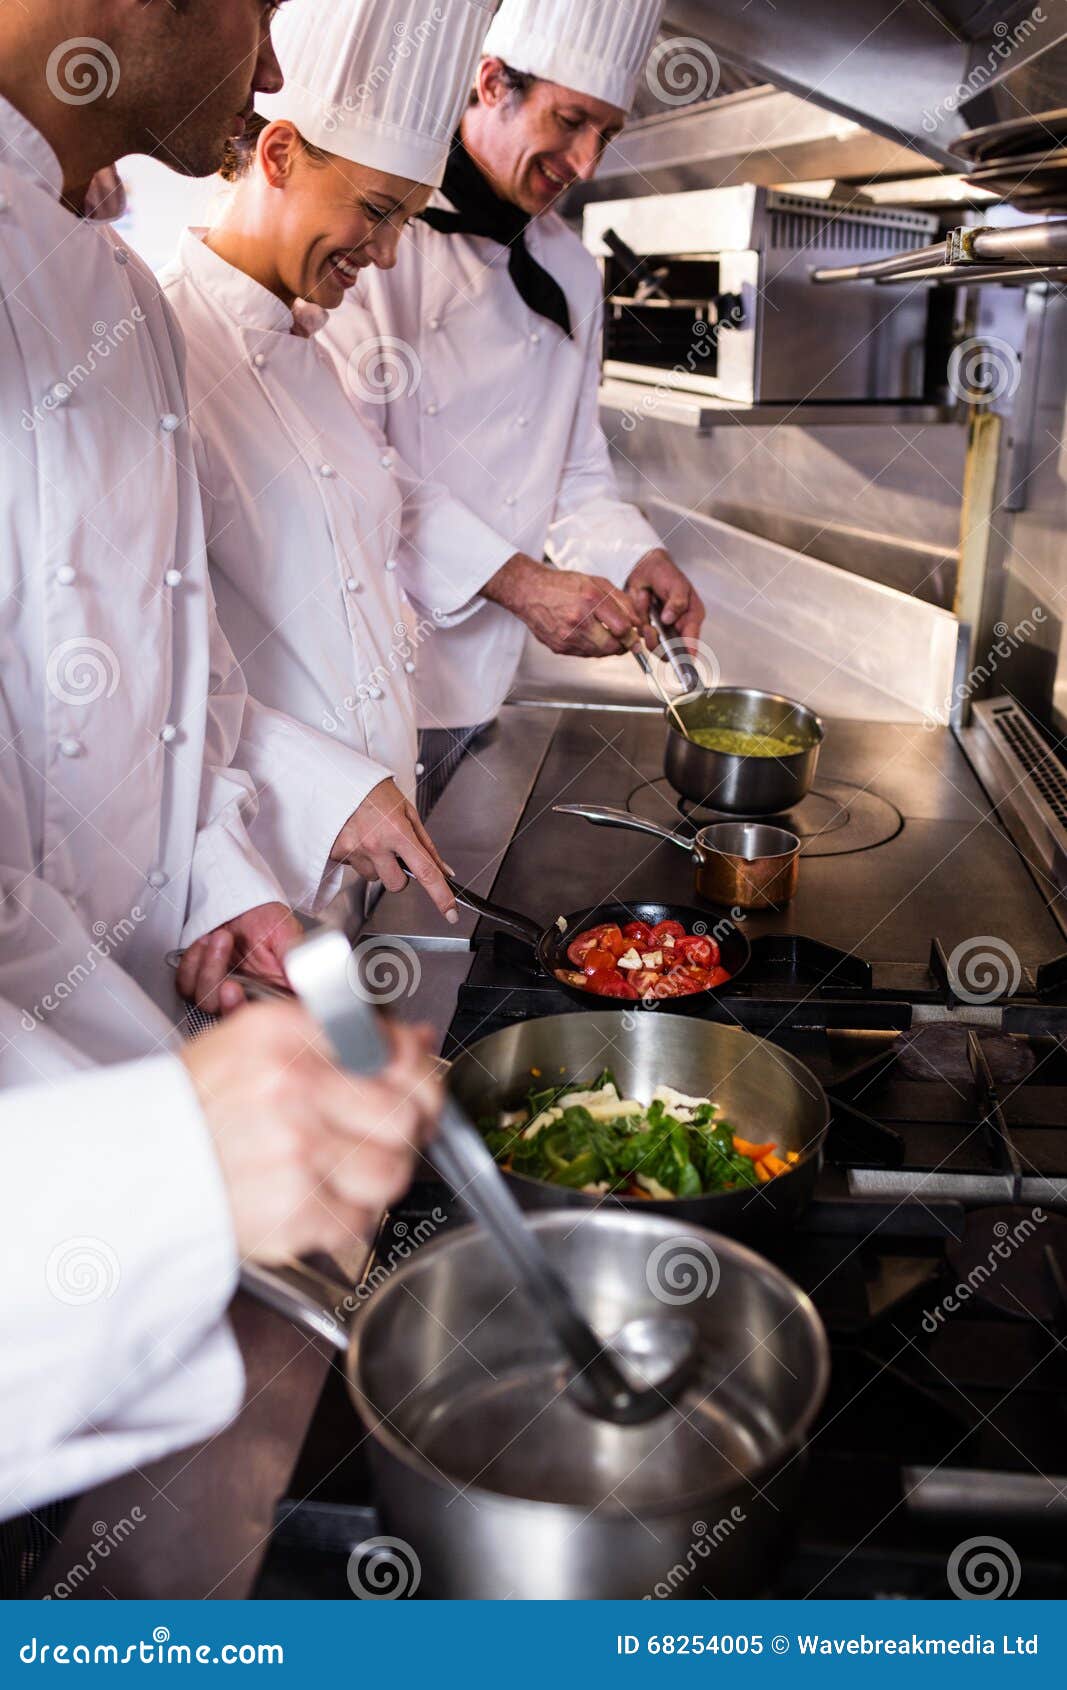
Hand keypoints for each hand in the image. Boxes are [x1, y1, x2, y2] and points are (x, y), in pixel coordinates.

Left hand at [177, 902, 302, 1015]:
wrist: (245, 905)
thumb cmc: (268, 919)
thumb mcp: (287, 934)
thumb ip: (293, 959)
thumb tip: (300, 980)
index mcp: (274, 995)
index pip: (260, 1017)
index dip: (241, 1008)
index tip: (233, 989)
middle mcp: (249, 999)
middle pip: (225, 1013)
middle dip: (216, 983)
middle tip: (221, 958)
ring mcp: (225, 994)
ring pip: (205, 1000)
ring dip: (207, 965)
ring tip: (221, 937)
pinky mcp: (203, 985)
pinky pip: (186, 986)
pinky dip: (192, 962)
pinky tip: (205, 943)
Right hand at [182, 1006, 441, 1259]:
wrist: (135, 1169)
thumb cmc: (197, 1108)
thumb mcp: (256, 1044)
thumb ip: (341, 1037)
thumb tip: (416, 1041)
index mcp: (283, 1034)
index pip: (390, 1047)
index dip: (418, 1071)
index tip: (414, 1084)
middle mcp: (291, 1087)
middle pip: (404, 1115)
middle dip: (404, 1131)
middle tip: (383, 1136)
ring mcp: (295, 1151)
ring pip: (393, 1172)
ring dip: (378, 1177)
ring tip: (339, 1169)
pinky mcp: (293, 1210)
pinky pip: (360, 1220)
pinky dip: (347, 1217)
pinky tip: (314, 1198)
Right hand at [331, 778, 457, 922]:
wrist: (336, 777)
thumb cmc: (373, 791)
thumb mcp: (407, 811)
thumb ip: (426, 845)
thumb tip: (444, 870)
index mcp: (397, 831)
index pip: (426, 871)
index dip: (441, 896)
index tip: (450, 912)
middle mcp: (374, 843)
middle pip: (396, 885)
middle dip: (399, 875)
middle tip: (393, 853)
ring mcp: (353, 850)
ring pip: (373, 877)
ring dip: (376, 864)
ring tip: (370, 838)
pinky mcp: (335, 853)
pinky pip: (354, 868)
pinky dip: (358, 857)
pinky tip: (356, 838)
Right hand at [484, 555, 639, 656]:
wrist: (530, 592)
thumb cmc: (562, 585)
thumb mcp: (596, 583)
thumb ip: (621, 601)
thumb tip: (636, 622)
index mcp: (589, 600)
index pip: (622, 628)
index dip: (633, 634)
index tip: (635, 633)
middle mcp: (578, 620)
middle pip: (612, 646)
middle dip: (624, 645)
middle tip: (626, 639)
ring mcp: (567, 636)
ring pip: (600, 653)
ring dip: (609, 647)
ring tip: (608, 635)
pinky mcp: (560, 647)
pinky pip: (585, 654)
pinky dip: (593, 648)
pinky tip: (591, 636)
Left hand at [626, 550, 704, 652]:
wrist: (644, 569)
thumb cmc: (666, 574)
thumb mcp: (676, 584)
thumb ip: (677, 601)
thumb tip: (670, 619)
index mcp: (692, 616)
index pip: (693, 637)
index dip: (690, 649)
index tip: (687, 658)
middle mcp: (680, 626)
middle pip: (677, 650)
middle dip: (665, 646)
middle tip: (654, 631)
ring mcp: (664, 630)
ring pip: (659, 648)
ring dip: (652, 639)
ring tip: (647, 623)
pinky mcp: (650, 630)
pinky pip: (645, 640)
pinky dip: (642, 632)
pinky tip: (643, 619)